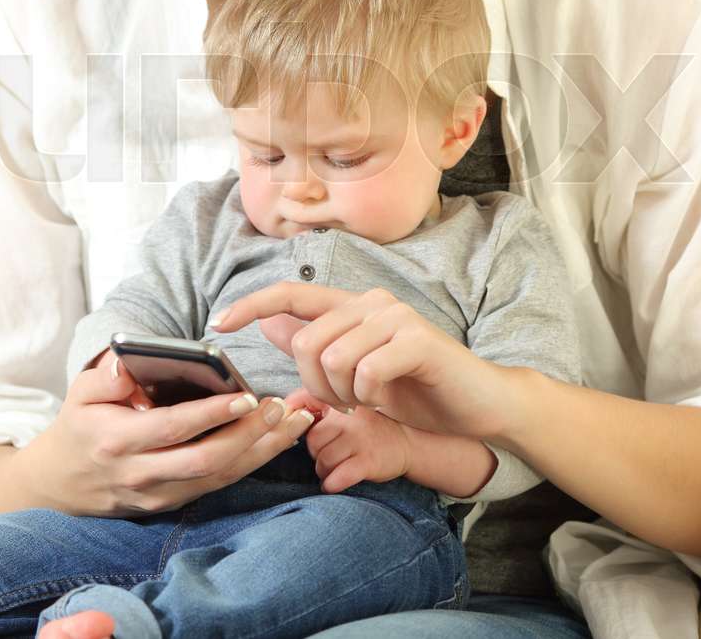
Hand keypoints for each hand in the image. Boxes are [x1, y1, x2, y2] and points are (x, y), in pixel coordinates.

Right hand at [19, 350, 317, 516]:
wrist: (62, 484)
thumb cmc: (79, 427)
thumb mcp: (79, 394)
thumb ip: (105, 376)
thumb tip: (130, 363)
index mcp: (118, 441)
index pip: (173, 428)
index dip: (212, 415)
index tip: (246, 396)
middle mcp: (141, 473)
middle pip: (206, 459)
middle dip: (250, 435)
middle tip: (281, 407)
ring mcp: (159, 494)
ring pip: (220, 477)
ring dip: (261, 451)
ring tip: (294, 422)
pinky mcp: (172, 504)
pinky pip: (218, 485)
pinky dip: (251, 463)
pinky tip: (276, 441)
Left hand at [211, 283, 517, 440]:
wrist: (480, 406)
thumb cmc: (417, 391)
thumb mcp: (357, 374)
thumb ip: (318, 347)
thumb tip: (269, 323)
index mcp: (353, 307)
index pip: (291, 294)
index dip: (251, 305)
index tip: (219, 322)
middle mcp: (371, 303)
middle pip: (305, 341)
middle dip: (312, 384)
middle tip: (339, 403)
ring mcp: (395, 317)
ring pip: (331, 356)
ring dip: (340, 393)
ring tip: (363, 402)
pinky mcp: (417, 340)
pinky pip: (365, 371)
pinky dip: (367, 396)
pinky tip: (386, 400)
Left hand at [284, 388, 410, 492]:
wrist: (407, 444)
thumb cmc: (367, 428)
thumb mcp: (344, 408)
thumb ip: (314, 401)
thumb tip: (282, 406)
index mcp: (340, 403)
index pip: (305, 413)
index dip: (300, 429)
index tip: (309, 438)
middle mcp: (349, 419)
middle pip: (312, 441)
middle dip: (315, 454)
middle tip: (327, 457)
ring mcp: (359, 440)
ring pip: (323, 460)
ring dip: (323, 471)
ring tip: (334, 469)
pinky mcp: (368, 462)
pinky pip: (338, 477)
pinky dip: (332, 484)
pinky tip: (334, 483)